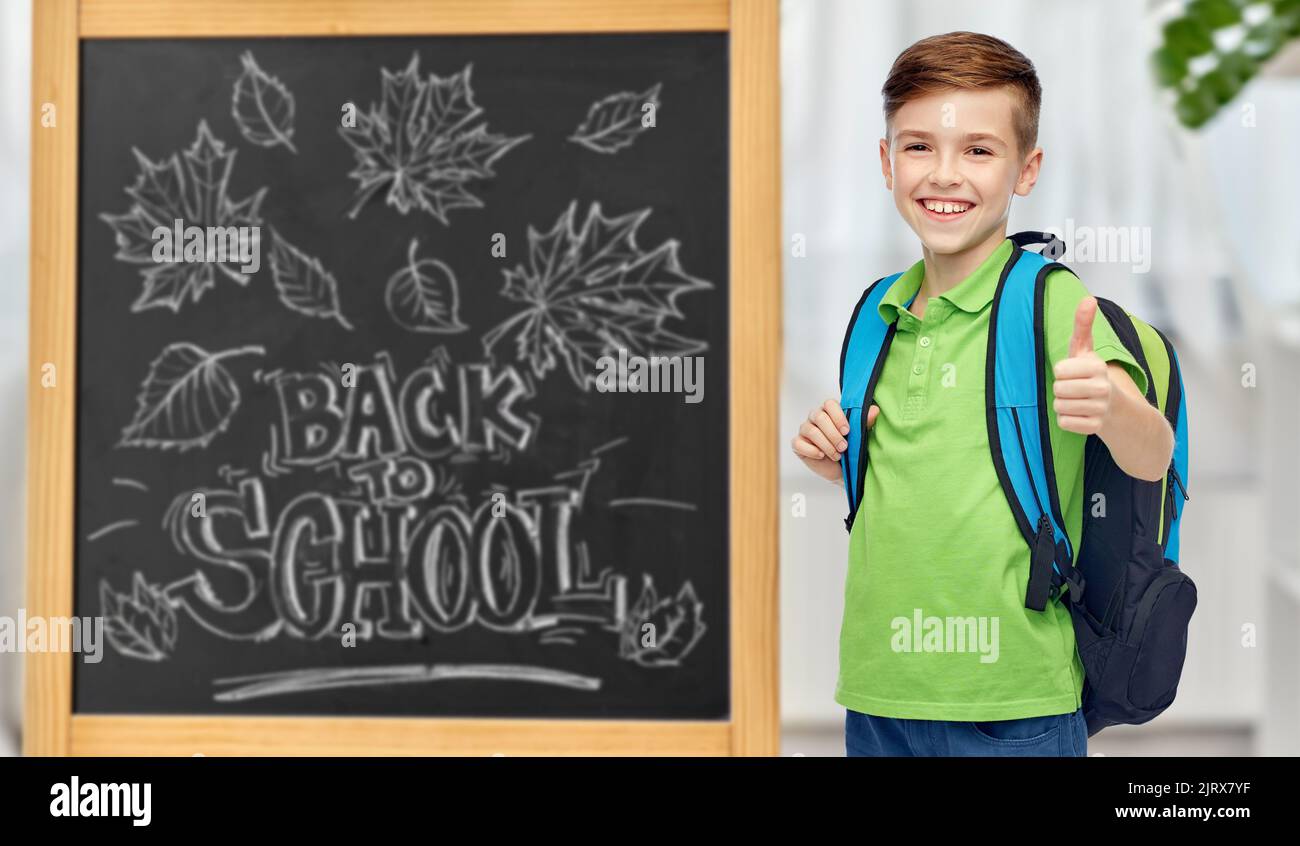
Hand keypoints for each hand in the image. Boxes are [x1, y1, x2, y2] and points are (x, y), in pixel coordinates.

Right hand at [791, 399, 879, 482]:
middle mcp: (815, 417)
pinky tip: (821, 456)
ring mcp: (805, 429)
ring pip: (811, 431)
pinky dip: (811, 450)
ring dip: (826, 445)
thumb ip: (866, 422)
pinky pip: (798, 443)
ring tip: (837, 455)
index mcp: (830, 411)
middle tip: (844, 447)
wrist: (845, 470)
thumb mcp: (861, 436)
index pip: (829, 403)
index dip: (838, 417)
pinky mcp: (798, 443)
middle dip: (833, 434)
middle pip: (819, 417)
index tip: (847, 431)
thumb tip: (875, 410)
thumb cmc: (852, 449)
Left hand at [1052, 296, 1112, 434]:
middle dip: (1061, 389)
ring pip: (1059, 406)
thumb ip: (1083, 325)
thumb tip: (1088, 298)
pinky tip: (1081, 414)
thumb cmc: (1093, 375)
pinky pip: (1064, 422)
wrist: (1118, 410)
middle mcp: (1103, 388)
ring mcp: (1100, 409)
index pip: (1059, 370)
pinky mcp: (1095, 427)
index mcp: (1098, 367)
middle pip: (1058, 389)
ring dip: (1064, 404)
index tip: (1074, 372)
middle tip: (1075, 388)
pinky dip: (1067, 420)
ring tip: (1079, 401)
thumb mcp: (1087, 350)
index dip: (1061, 372)